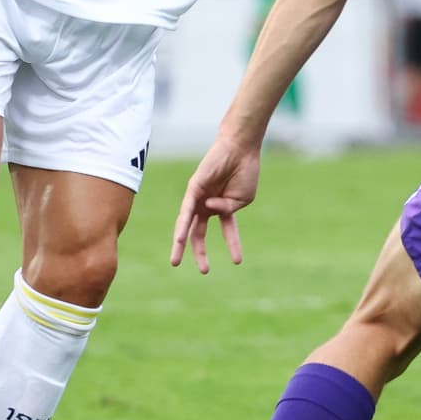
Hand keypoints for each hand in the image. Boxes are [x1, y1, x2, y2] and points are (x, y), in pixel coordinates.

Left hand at [170, 134, 262, 273]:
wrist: (241, 148)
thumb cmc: (245, 171)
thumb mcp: (243, 199)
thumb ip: (228, 210)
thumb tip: (210, 210)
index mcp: (222, 207)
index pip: (226, 230)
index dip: (233, 245)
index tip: (237, 261)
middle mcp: (207, 204)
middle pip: (199, 232)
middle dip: (199, 251)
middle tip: (204, 271)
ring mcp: (199, 197)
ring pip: (187, 224)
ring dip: (181, 243)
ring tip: (176, 261)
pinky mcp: (193, 188)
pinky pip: (187, 210)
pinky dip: (183, 224)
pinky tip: (180, 239)